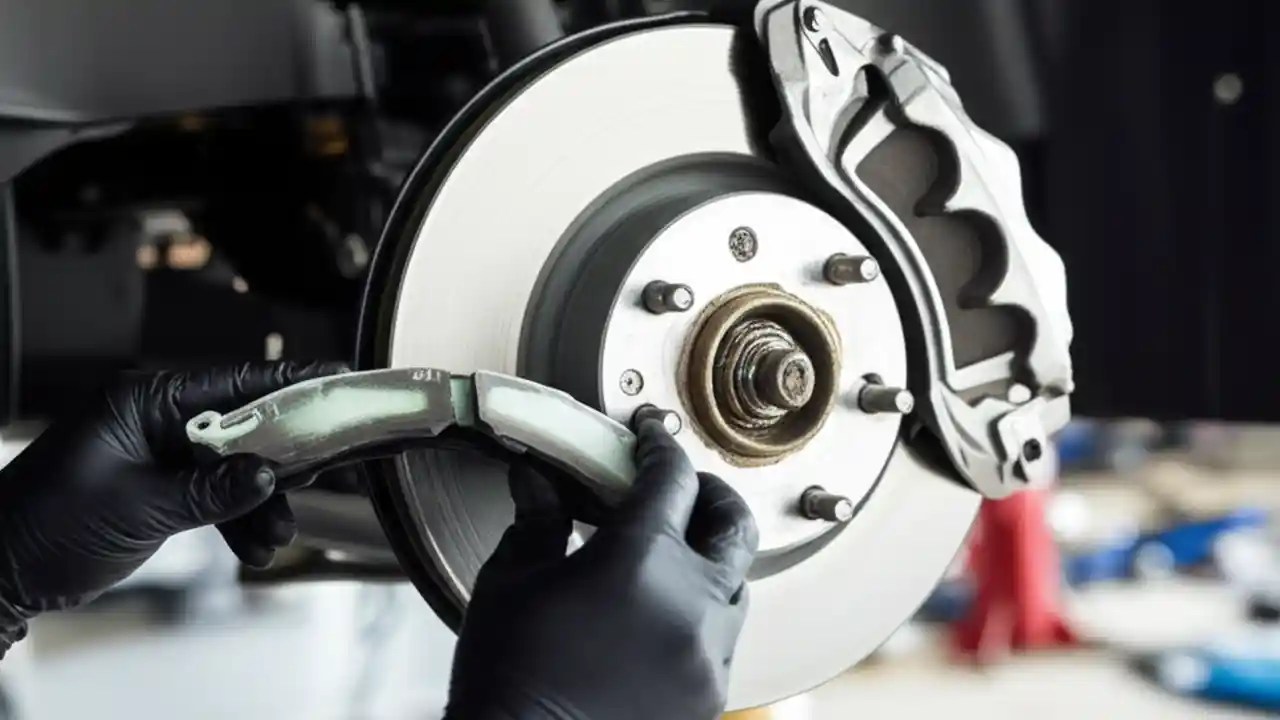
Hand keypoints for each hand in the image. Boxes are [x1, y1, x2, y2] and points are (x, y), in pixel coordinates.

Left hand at [0, 361, 345, 654]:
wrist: (3, 572)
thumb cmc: (45, 525)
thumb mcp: (139, 507)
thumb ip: (209, 491)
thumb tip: (265, 475)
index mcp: (143, 402)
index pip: (232, 382)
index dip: (288, 381)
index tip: (334, 377)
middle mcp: (154, 419)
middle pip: (242, 424)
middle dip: (279, 459)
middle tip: (324, 471)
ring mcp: (158, 453)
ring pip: (233, 466)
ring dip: (259, 502)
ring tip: (275, 536)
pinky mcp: (159, 486)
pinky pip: (214, 492)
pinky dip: (236, 518)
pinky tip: (253, 546)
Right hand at [445, 418, 759, 719]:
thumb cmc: (508, 676)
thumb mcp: (511, 583)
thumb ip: (537, 522)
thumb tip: (537, 480)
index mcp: (639, 561)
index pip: (671, 479)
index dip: (659, 448)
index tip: (649, 437)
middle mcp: (689, 602)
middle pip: (733, 525)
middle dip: (710, 495)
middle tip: (683, 488)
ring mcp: (707, 654)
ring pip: (736, 586)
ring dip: (711, 560)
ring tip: (674, 557)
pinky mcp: (708, 695)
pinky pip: (723, 640)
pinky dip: (703, 616)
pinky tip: (665, 617)